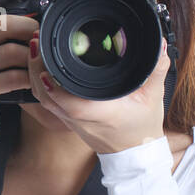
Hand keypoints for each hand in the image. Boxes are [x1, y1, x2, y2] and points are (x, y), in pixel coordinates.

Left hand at [27, 31, 170, 153]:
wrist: (132, 153)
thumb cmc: (142, 127)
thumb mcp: (154, 97)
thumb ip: (156, 69)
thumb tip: (160, 44)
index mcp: (101, 113)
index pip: (71, 102)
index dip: (54, 85)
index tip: (46, 62)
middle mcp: (79, 118)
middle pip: (47, 95)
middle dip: (36, 68)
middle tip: (36, 40)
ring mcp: (69, 119)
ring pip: (42, 97)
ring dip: (34, 73)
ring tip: (34, 47)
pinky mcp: (66, 118)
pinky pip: (46, 100)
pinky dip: (39, 82)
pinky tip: (38, 64)